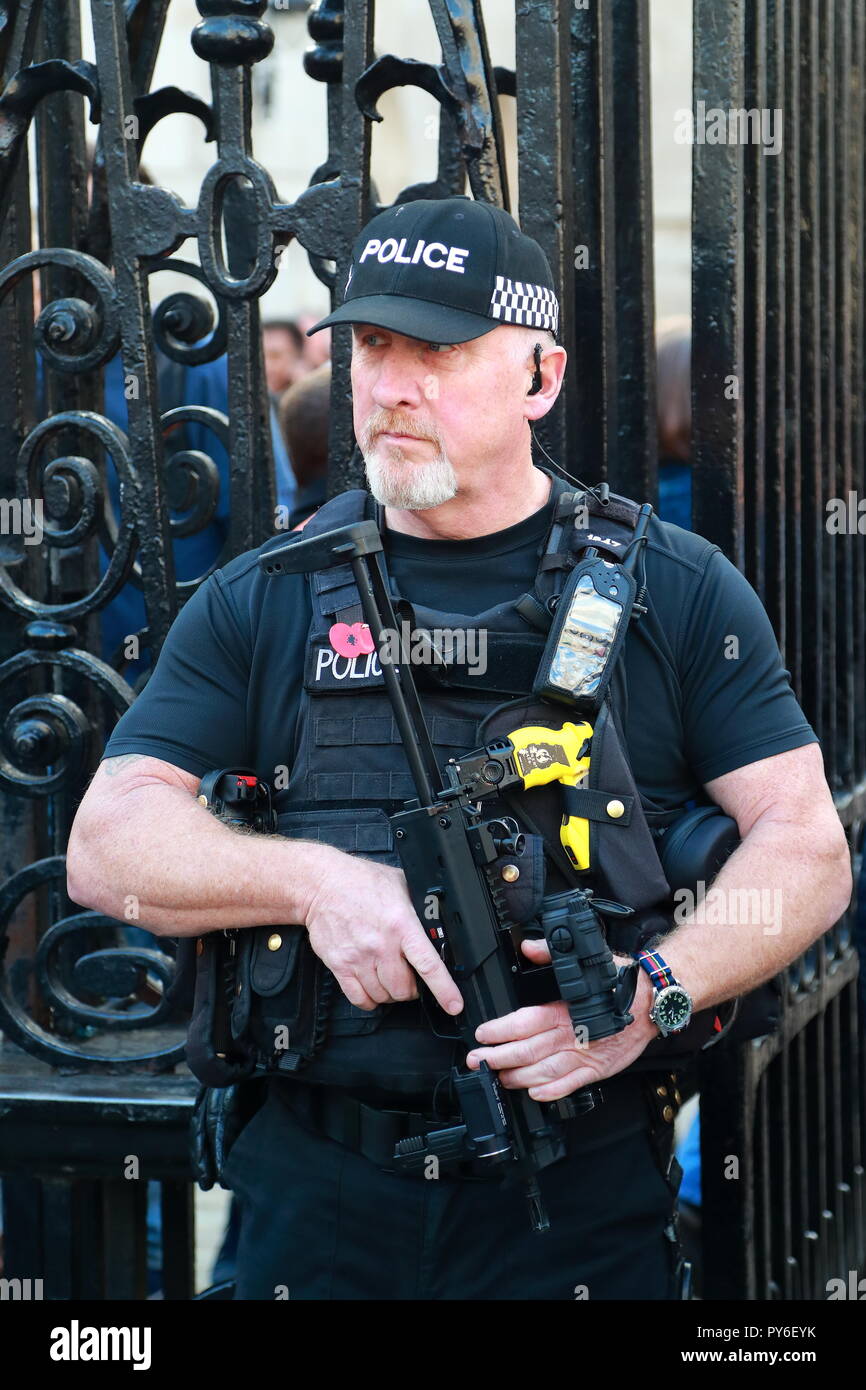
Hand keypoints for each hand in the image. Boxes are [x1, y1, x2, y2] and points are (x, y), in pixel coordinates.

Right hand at [304, 849, 463, 1015]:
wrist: (322, 885)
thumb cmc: (361, 882)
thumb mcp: (400, 885)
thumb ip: (419, 907)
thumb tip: (438, 923)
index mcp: (401, 924)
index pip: (428, 964)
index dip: (444, 989)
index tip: (454, 1004)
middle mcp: (381, 945)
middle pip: (403, 989)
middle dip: (411, 989)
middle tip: (409, 978)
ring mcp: (358, 958)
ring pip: (382, 996)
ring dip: (390, 993)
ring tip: (388, 976)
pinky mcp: (339, 965)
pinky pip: (359, 998)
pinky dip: (369, 1000)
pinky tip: (372, 987)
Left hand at [464, 939, 655, 1100]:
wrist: (653, 1003)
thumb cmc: (619, 984)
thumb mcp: (587, 962)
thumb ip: (551, 955)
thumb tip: (528, 948)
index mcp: (566, 1010)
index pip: (526, 1022)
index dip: (501, 1031)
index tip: (483, 1034)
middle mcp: (573, 1035)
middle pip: (529, 1051)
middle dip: (499, 1058)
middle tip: (477, 1061)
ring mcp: (585, 1056)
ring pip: (545, 1071)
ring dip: (518, 1077)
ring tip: (499, 1078)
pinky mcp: (597, 1070)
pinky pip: (571, 1085)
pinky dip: (552, 1091)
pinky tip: (535, 1093)